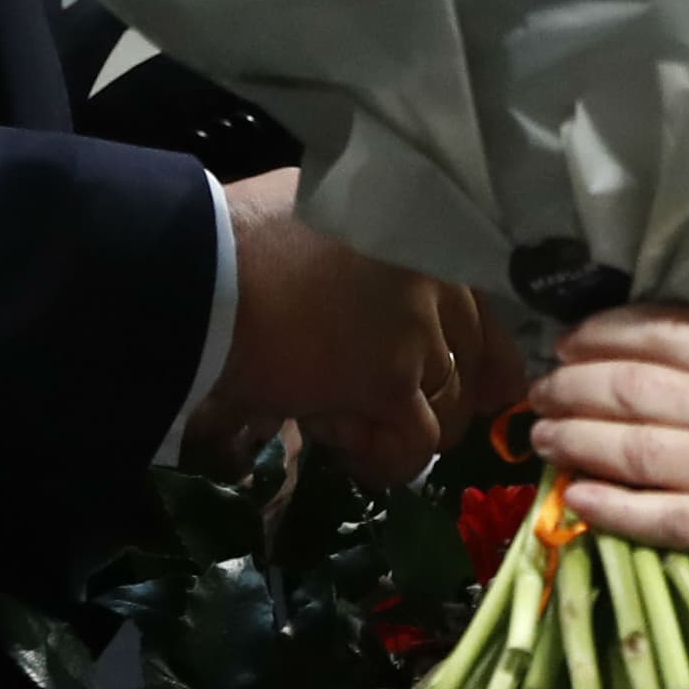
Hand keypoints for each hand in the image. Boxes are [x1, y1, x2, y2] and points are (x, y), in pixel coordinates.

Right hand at [205, 169, 524, 476]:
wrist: (201, 274)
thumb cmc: (243, 241)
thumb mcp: (328, 227)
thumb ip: (374, 258)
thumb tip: (380, 295)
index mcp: (425, 234)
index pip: (484, 307)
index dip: (485, 356)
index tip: (486, 389)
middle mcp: (438, 278)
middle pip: (477, 360)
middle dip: (446, 402)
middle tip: (392, 419)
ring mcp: (420, 329)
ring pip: (452, 408)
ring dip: (408, 432)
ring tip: (350, 429)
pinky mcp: (390, 380)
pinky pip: (415, 445)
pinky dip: (387, 461)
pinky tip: (346, 452)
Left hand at [527, 307, 688, 608]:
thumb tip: (633, 354)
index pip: (661, 330)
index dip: (600, 334)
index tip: (565, 342)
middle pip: (633, 388)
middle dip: (572, 387)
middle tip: (540, 391)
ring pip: (633, 448)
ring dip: (574, 440)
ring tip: (542, 437)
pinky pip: (655, 516)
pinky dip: (607, 505)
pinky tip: (574, 497)